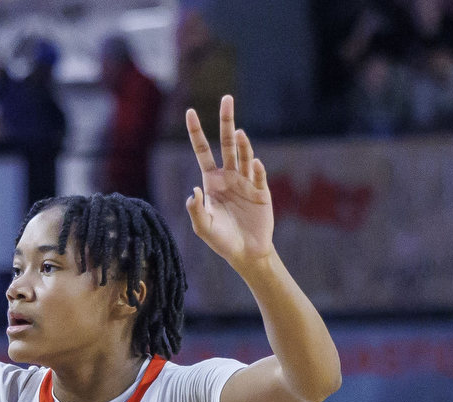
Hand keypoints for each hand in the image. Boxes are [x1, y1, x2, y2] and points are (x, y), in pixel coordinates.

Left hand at [184, 96, 275, 269]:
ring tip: (240, 133)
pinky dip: (258, 168)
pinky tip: (256, 163)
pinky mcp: (262, 191)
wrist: (247, 253)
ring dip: (243, 144)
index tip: (190, 111)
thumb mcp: (204, 228)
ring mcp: (246, 181)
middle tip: (227, 98)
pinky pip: (259, 175)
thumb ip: (195, 211)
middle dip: (226, 120)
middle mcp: (229, 176)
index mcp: (212, 181)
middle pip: (227, 142)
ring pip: (244, 155)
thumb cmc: (222, 241)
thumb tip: (193, 190)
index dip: (196, 132)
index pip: (203, 150)